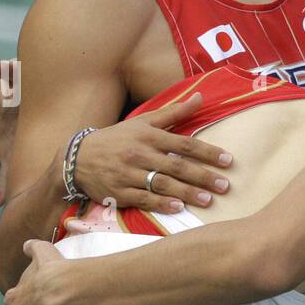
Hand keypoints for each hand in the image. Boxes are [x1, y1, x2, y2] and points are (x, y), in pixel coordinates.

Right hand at [74, 91, 232, 213]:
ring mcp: (129, 175)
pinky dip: (162, 203)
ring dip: (187, 193)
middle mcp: (140, 154)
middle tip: (225, 185)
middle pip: (177, 166)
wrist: (77, 158)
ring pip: (163, 184)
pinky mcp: (120, 193)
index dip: (207, 152)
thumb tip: (200, 97)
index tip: (227, 160)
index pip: (184, 144)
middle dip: (203, 176)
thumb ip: (174, 113)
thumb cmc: (117, 139)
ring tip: (208, 200)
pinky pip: (144, 199)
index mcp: (148, 136)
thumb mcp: (142, 121)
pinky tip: (179, 207)